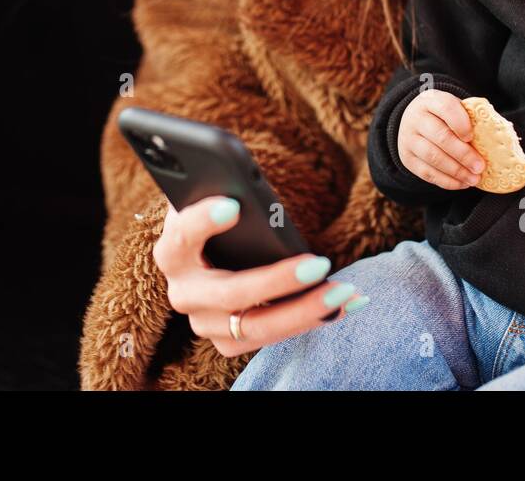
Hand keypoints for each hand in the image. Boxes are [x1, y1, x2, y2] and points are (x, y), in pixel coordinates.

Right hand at [152, 195, 364, 357]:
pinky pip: (276, 337)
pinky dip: (316, 319)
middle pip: (231, 294)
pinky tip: (351, 302)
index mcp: (173, 252)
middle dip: (278, 281)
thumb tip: (248, 183)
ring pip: (258, 327)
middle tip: (320, 263)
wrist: (210, 255)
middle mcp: (184, 294)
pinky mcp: (230, 341)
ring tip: (344, 290)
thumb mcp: (216, 201)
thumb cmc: (220, 216)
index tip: (232, 205)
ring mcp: (206, 323)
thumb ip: (225, 192)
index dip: (202, 221)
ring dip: (306, 310)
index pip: (182, 237)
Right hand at [397, 89, 487, 188]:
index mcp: (430, 100)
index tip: (472, 137)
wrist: (414, 120)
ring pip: (433, 157)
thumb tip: (498, 138)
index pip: (445, 107)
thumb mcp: (454, 108)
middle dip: (463, 154)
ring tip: (474, 179)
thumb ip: (471, 118)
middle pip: (440, 137)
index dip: (460, 122)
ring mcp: (408, 139)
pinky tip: (462, 183)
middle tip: (481, 166)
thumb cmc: (444, 116)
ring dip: (457, 171)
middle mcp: (415, 118)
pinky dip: (446, 181)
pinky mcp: (407, 158)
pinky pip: (427, 173)